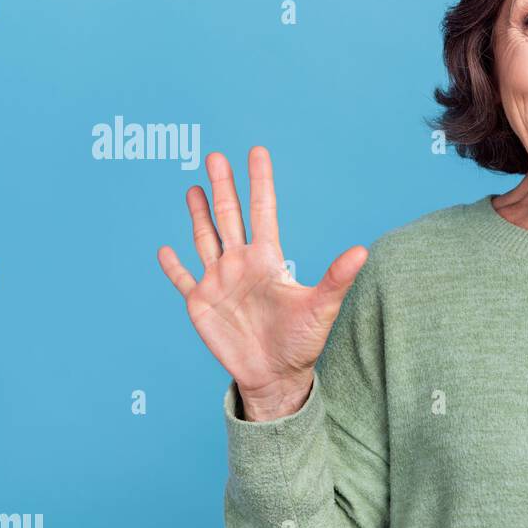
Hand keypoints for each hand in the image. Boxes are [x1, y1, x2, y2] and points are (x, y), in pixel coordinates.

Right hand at [157, 146, 367, 419]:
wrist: (276, 376)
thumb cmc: (302, 342)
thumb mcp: (321, 308)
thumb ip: (337, 278)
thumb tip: (362, 251)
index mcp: (268, 260)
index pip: (263, 212)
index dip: (259, 182)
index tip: (257, 152)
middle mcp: (242, 265)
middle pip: (229, 217)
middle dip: (223, 186)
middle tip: (215, 156)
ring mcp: (219, 282)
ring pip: (205, 239)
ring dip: (198, 214)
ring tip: (193, 188)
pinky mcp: (201, 303)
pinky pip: (183, 279)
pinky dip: (173, 265)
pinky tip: (165, 249)